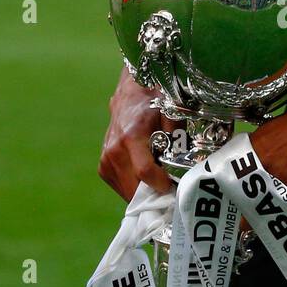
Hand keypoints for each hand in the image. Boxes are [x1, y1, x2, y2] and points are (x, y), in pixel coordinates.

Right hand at [98, 67, 176, 200]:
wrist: (131, 92)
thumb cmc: (154, 103)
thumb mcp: (172, 116)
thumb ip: (178, 141)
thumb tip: (184, 168)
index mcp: (131, 137)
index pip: (145, 172)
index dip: (161, 184)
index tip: (173, 186)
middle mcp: (114, 150)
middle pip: (134, 188)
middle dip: (154, 194)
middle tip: (169, 189)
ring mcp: (106, 160)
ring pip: (127, 191)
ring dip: (144, 192)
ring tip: (157, 181)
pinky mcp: (103, 166)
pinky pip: (120, 187)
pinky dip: (134, 187)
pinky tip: (144, 177)